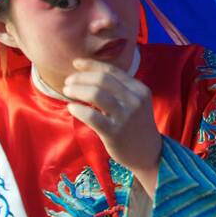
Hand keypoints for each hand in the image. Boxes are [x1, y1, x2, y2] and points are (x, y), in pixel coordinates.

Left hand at [63, 59, 162, 187]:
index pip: (112, 70)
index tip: (75, 63)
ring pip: (95, 94)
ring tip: (67, 92)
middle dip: (80, 78)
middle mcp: (134, 100)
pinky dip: (77, 109)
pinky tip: (71, 108)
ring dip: (76, 90)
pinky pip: (91, 116)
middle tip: (68, 82)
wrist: (148, 153)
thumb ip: (119, 89)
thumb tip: (88, 74)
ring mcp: (125, 117)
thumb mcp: (135, 103)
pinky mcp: (114, 132)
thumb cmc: (136, 125)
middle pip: (102, 80)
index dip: (91, 65)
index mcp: (139, 90)